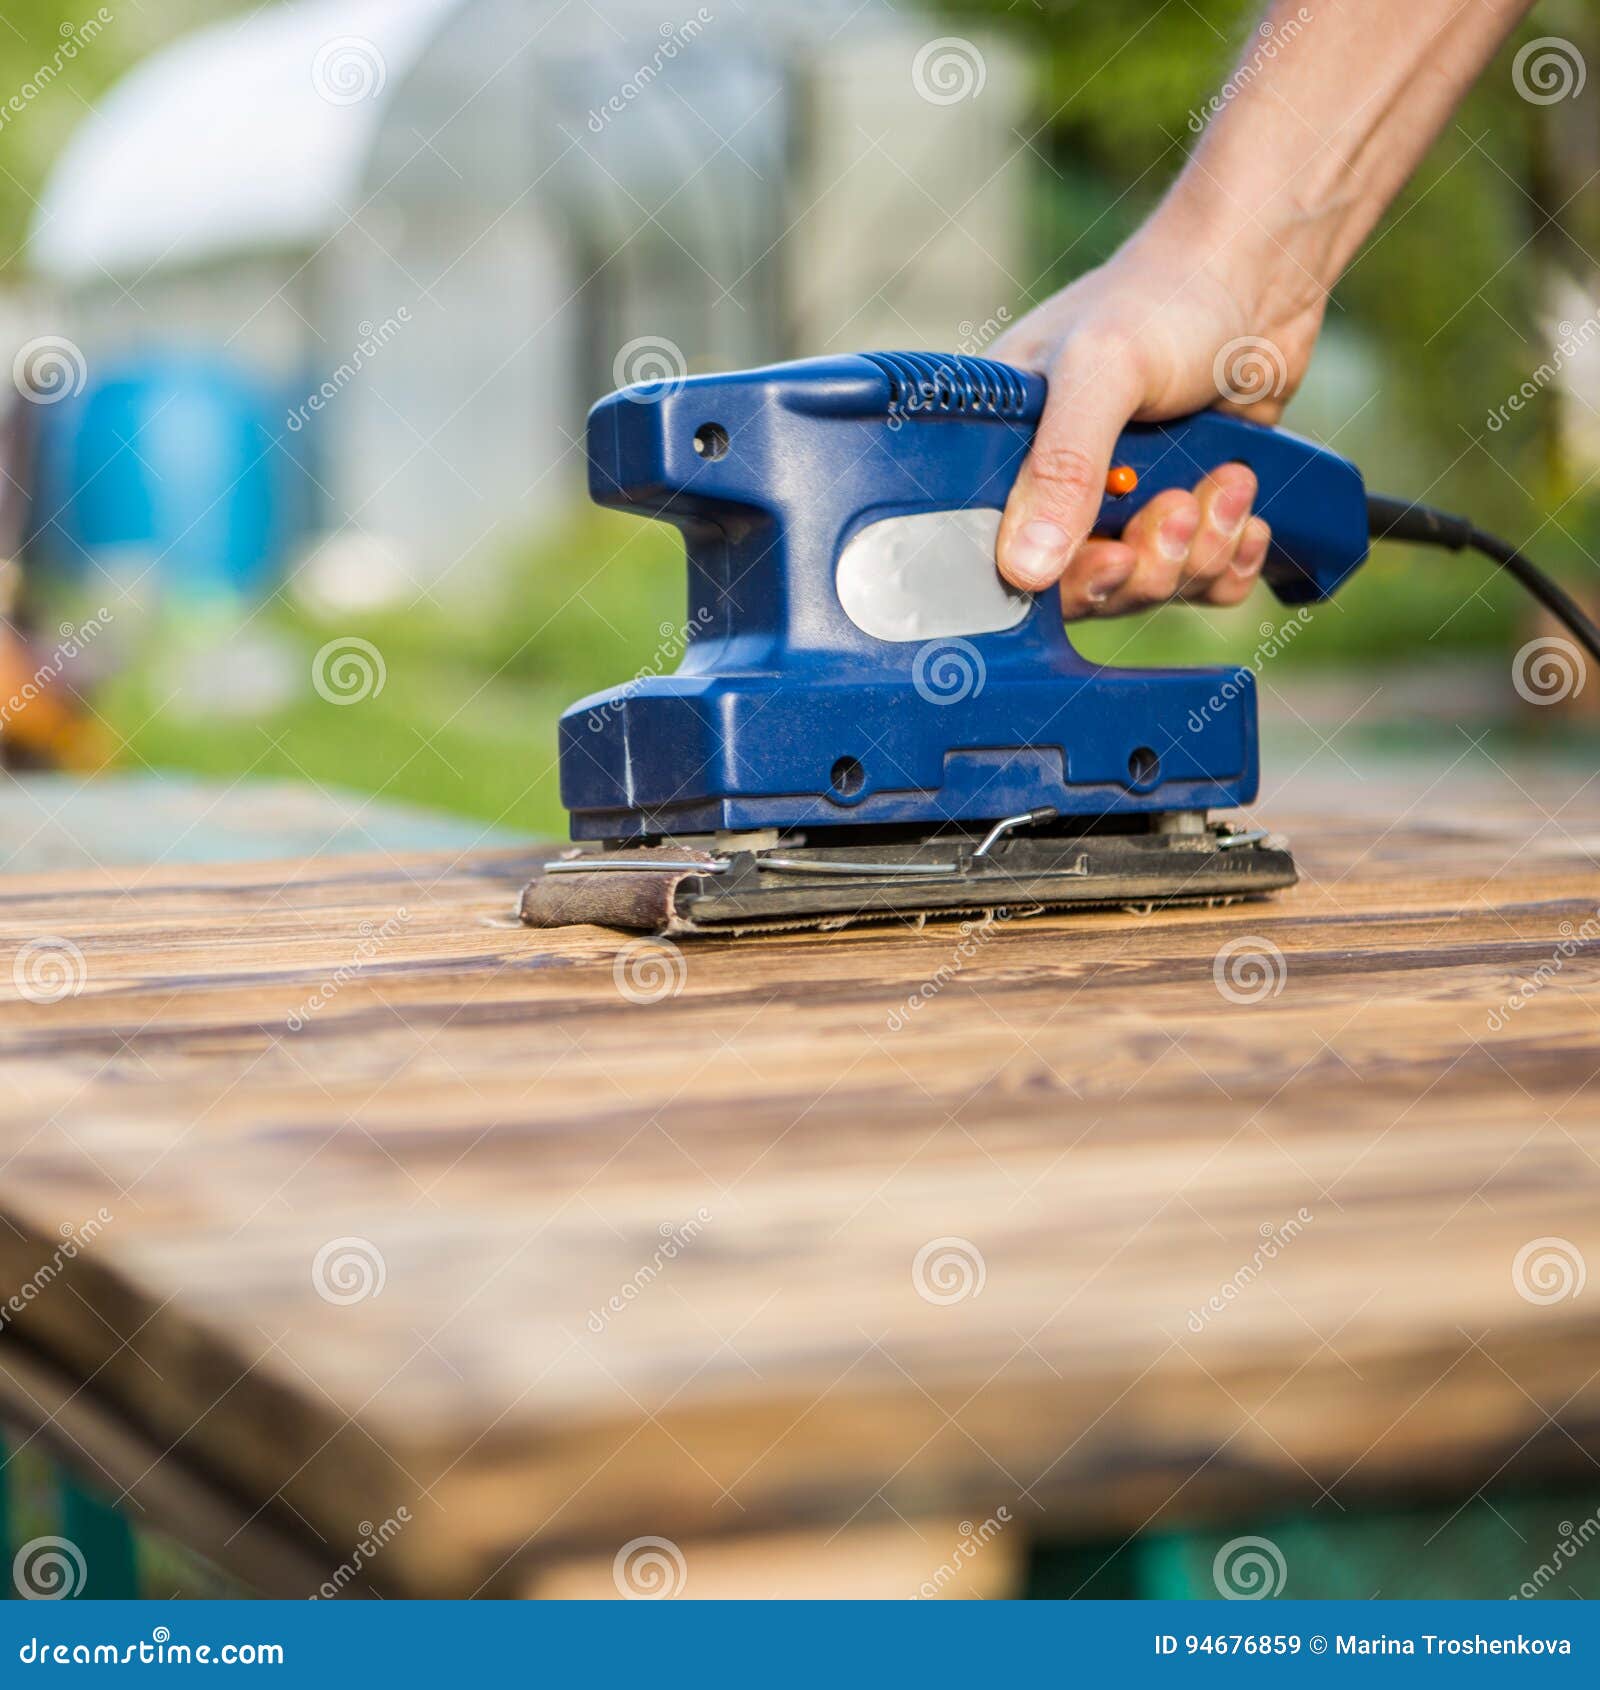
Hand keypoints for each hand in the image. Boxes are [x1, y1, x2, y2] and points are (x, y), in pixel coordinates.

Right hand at [989, 227, 1323, 619]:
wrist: (1264, 272)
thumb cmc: (1168, 295)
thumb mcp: (1100, 373)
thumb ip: (1063, 467)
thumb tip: (1025, 569)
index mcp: (1010, 451)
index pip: (1010, 556)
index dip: (1064, 578)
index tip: (1116, 559)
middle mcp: (1060, 486)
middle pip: (1088, 587)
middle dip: (1149, 561)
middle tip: (1179, 507)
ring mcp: (1125, 503)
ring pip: (1152, 585)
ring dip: (1200, 550)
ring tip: (1229, 484)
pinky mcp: (1184, 509)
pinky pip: (1201, 580)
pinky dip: (1230, 561)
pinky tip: (1248, 519)